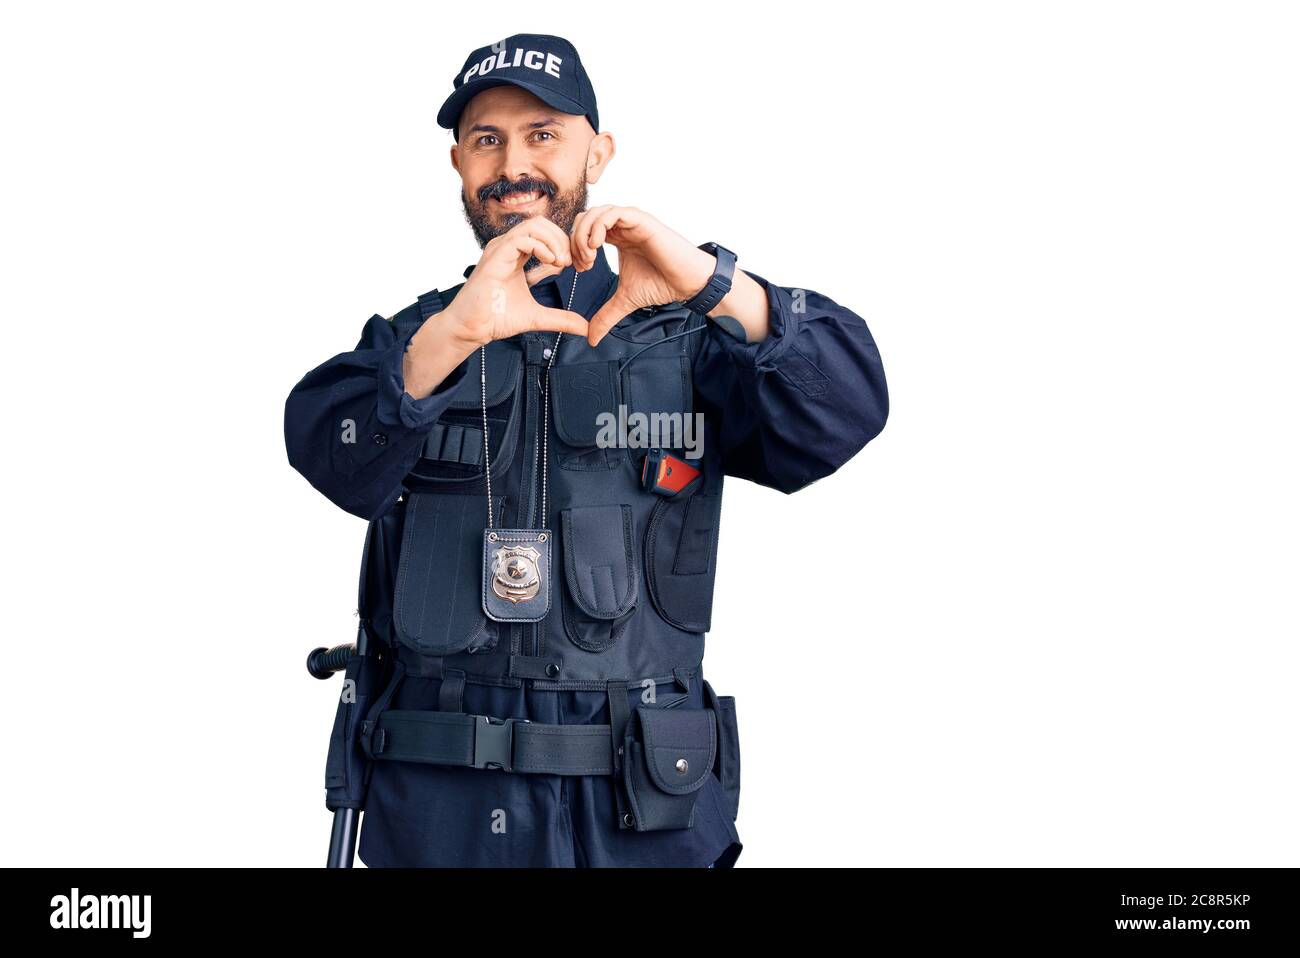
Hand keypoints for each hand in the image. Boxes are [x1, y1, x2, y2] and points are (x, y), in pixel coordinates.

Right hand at [443, 217, 592, 347]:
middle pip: (542, 223)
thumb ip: (561, 319)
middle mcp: (507, 247)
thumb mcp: (537, 317)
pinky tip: (551, 262)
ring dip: (554, 240)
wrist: (471, 328)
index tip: (574, 265)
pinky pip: (522, 238)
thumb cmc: (496, 319)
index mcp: (516, 254)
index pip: (544, 234)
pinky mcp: (495, 257)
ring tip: (562, 261)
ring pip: (533, 225)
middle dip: (562, 239)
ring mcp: (500, 249)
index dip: (564, 245)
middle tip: (572, 261)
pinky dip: (541, 247)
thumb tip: (585, 328)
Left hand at [568, 206, 717, 345]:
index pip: (584, 231)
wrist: (687, 282)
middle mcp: (622, 226)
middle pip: (584, 218)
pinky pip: (611, 213)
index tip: (581, 269)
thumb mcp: (625, 301)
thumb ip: (606, 316)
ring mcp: (630, 221)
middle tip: (583, 264)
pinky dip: (598, 227)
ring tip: (590, 257)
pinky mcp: (640, 220)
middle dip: (575, 240)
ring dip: (584, 234)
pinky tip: (597, 247)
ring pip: (594, 213)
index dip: (575, 248)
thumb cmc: (661, 284)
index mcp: (617, 238)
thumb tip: (591, 339)